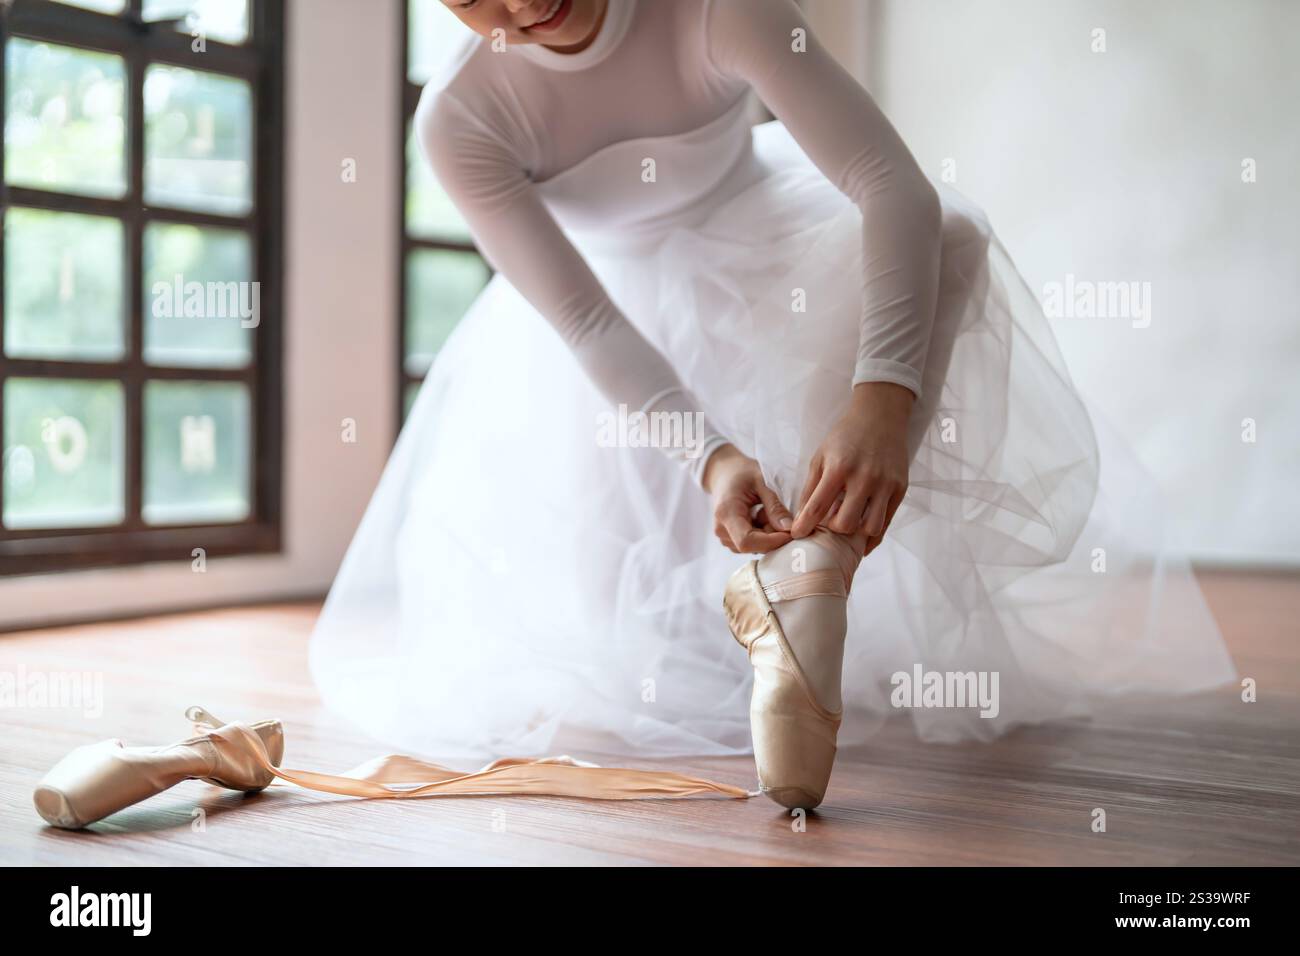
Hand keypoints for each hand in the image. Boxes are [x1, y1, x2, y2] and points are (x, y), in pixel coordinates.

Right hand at [702, 444, 793, 553]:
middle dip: (773, 535)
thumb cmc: (742, 473)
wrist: (724, 473)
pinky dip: (763, 533)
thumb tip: (788, 529)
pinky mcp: (730, 539)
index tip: (790, 532)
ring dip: (768, 533)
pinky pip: (753, 544)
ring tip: (766, 510)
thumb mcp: (762, 482)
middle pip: (754, 546)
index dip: (771, 541)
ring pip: (756, 547)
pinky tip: (760, 516)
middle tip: (781, 514)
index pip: (747, 541)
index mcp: (726, 513)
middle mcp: (722, 530)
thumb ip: (775, 506)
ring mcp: (725, 537)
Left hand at [792, 382, 912, 554]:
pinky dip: (872, 533)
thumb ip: (811, 488)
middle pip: (845, 524)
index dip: (804, 525)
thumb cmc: (846, 437)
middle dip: (833, 528)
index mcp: (839, 468)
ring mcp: (886, 484)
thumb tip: (800, 518)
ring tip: (848, 519)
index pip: (818, 507)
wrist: (880, 417)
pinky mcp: (901, 489)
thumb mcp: (821, 456)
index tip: (796, 535)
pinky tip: (861, 531)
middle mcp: (864, 478)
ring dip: (856, 531)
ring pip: (869, 528)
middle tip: (829, 520)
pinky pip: (886, 523)